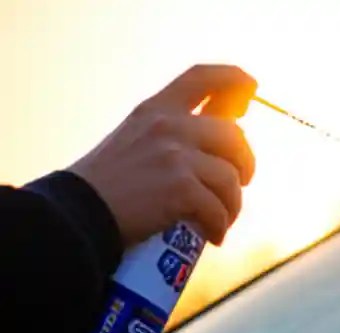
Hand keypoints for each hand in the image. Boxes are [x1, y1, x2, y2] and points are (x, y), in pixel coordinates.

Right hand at [69, 64, 257, 247]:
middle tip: (240, 184)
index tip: (251, 85)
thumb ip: (170, 134)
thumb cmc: (106, 184)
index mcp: (155, 109)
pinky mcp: (181, 188)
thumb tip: (220, 137)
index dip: (233, 78)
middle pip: (234, 136)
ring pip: (232, 178)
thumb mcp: (133, 140)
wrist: (78, 212)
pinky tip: (214, 236)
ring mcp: (175, 156)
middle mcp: (168, 126)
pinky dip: (220, 226)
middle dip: (244, 164)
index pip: (201, 78)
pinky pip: (219, 209)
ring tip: (221, 220)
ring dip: (233, 204)